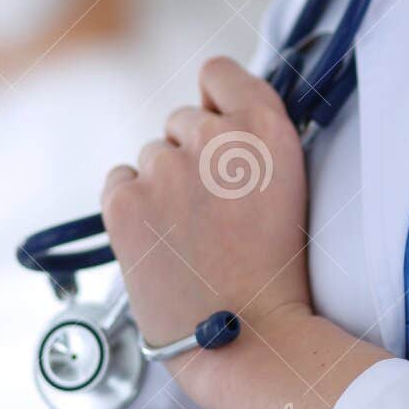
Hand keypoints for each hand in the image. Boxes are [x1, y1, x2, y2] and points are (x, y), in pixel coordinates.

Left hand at [100, 57, 310, 348]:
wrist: (243, 335)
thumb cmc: (273, 268)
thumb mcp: (288, 183)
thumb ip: (252, 135)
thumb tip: (208, 108)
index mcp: (267, 128)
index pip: (217, 73)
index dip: (216, 101)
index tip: (219, 129)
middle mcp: (217, 137)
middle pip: (182, 119)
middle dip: (192, 154)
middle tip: (214, 208)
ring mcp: (167, 167)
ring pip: (152, 155)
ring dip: (163, 184)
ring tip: (190, 235)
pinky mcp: (126, 200)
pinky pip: (120, 180)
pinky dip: (132, 204)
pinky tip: (160, 238)